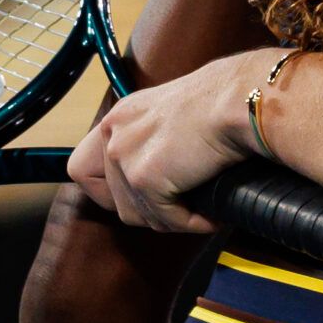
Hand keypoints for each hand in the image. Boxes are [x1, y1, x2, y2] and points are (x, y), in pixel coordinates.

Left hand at [67, 50, 272, 232]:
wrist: (239, 100)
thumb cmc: (222, 101)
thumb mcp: (172, 115)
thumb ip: (151, 141)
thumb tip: (159, 178)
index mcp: (119, 117)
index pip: (83, 169)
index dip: (108, 191)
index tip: (139, 198)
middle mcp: (113, 133)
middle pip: (112, 200)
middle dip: (145, 211)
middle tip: (177, 208)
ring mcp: (125, 156)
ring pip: (138, 216)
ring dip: (171, 219)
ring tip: (200, 209)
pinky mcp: (145, 178)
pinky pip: (166, 220)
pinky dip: (192, 222)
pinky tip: (211, 214)